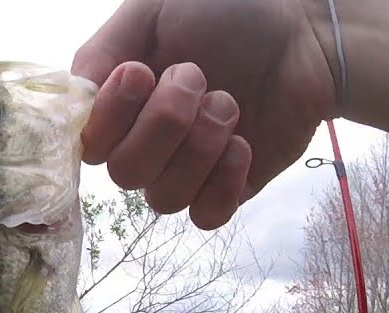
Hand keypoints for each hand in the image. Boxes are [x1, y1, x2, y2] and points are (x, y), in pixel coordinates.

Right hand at [73, 0, 341, 229]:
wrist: (308, 34)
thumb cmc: (232, 12)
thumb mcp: (154, 7)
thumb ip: (103, 48)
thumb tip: (79, 94)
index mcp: (123, 103)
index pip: (88, 143)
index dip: (110, 118)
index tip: (141, 74)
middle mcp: (146, 141)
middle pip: (124, 173)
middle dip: (165, 123)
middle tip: (199, 77)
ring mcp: (186, 170)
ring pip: (163, 198)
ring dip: (199, 146)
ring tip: (229, 104)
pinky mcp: (226, 190)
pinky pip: (203, 215)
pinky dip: (222, 182)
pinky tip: (242, 144)